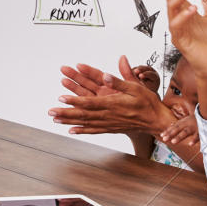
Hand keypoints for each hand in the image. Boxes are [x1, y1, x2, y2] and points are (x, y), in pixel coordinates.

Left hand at [48, 55, 169, 136]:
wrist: (156, 121)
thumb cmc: (147, 102)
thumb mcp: (136, 87)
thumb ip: (119, 81)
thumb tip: (106, 75)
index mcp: (113, 103)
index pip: (90, 102)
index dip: (75, 100)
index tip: (61, 97)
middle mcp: (108, 115)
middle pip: (83, 114)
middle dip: (65, 112)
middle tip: (50, 111)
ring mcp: (109, 123)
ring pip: (85, 123)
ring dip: (69, 121)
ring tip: (55, 119)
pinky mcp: (111, 128)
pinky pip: (94, 130)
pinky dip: (82, 130)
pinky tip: (71, 131)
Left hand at [156, 109, 198, 153]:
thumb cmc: (196, 118)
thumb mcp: (187, 119)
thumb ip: (178, 123)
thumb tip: (170, 124)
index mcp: (183, 122)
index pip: (174, 127)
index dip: (167, 131)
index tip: (161, 136)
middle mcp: (187, 124)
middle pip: (177, 129)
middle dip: (171, 134)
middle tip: (164, 139)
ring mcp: (194, 128)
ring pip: (185, 132)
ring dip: (179, 137)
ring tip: (173, 142)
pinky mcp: (201, 131)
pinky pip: (197, 136)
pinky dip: (194, 140)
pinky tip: (190, 144)